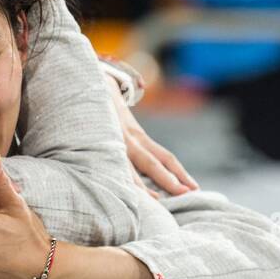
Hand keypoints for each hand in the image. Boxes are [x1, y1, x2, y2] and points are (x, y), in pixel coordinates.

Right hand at [105, 78, 195, 195]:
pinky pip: (110, 161)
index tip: (194, 187)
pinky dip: (119, 178)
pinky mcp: (99, 137)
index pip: (164, 155)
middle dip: (170, 179)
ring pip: (132, 165)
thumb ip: (130, 119)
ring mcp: (114, 137)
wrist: (85, 77)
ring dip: (145, 185)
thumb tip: (141, 103)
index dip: (179, 171)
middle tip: (188, 194)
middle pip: (154, 161)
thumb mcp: (119, 111)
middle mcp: (129, 137)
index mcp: (136, 134)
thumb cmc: (101, 99)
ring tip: (158, 201)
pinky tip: (123, 192)